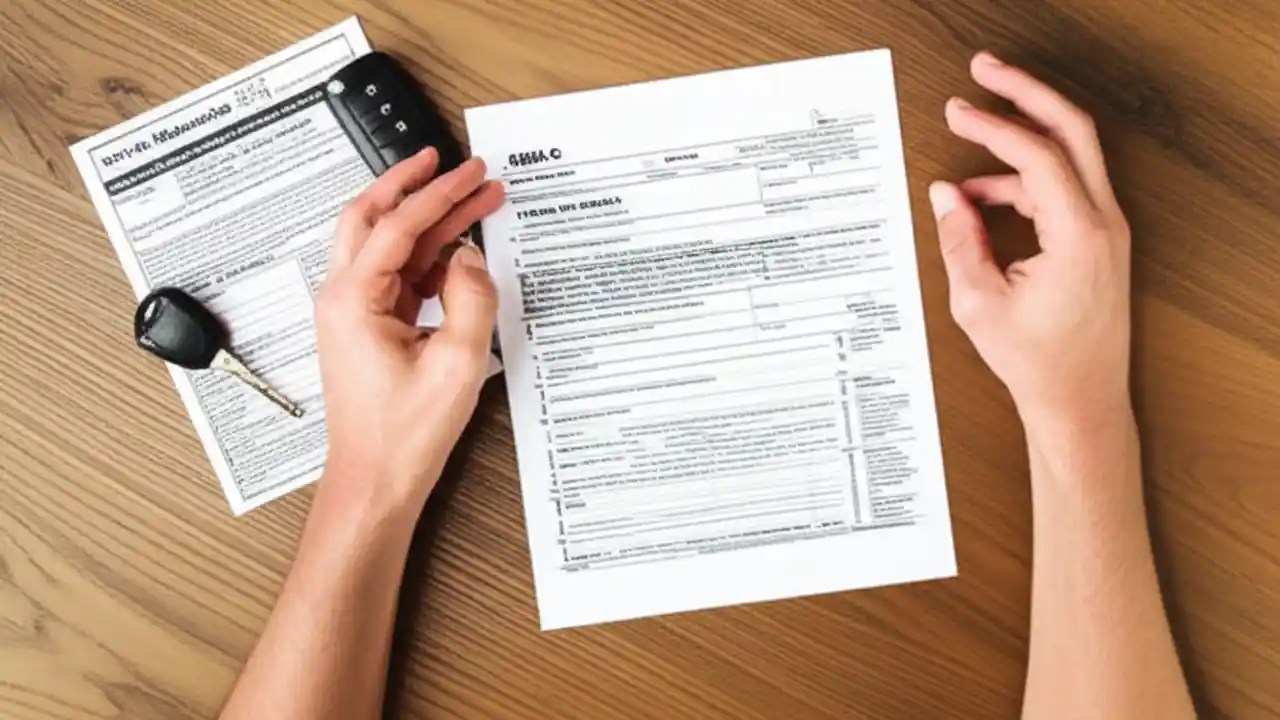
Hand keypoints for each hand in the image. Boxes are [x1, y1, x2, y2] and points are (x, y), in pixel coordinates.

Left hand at [315, 148, 504, 509]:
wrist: (375, 482)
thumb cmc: (402, 436)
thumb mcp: (456, 364)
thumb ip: (471, 299)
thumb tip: (471, 258)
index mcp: (353, 300)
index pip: (399, 225)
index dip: (440, 193)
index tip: (471, 172)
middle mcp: (342, 299)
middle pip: (371, 217)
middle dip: (415, 186)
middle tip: (451, 164)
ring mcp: (352, 313)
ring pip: (385, 244)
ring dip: (426, 221)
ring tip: (473, 203)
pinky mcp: (367, 328)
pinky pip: (396, 274)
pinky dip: (426, 254)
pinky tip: (459, 252)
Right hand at [930, 52, 1131, 429]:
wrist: (1080, 401)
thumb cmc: (1037, 363)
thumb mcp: (978, 302)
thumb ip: (959, 239)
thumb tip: (945, 194)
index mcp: (1080, 235)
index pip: (1037, 155)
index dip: (993, 127)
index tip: (956, 112)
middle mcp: (1103, 223)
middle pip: (1071, 130)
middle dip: (1025, 94)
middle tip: (985, 70)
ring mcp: (1106, 230)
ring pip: (1069, 157)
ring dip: (1018, 147)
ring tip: (964, 165)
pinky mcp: (1098, 240)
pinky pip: (1063, 189)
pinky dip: (1024, 182)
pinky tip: (983, 200)